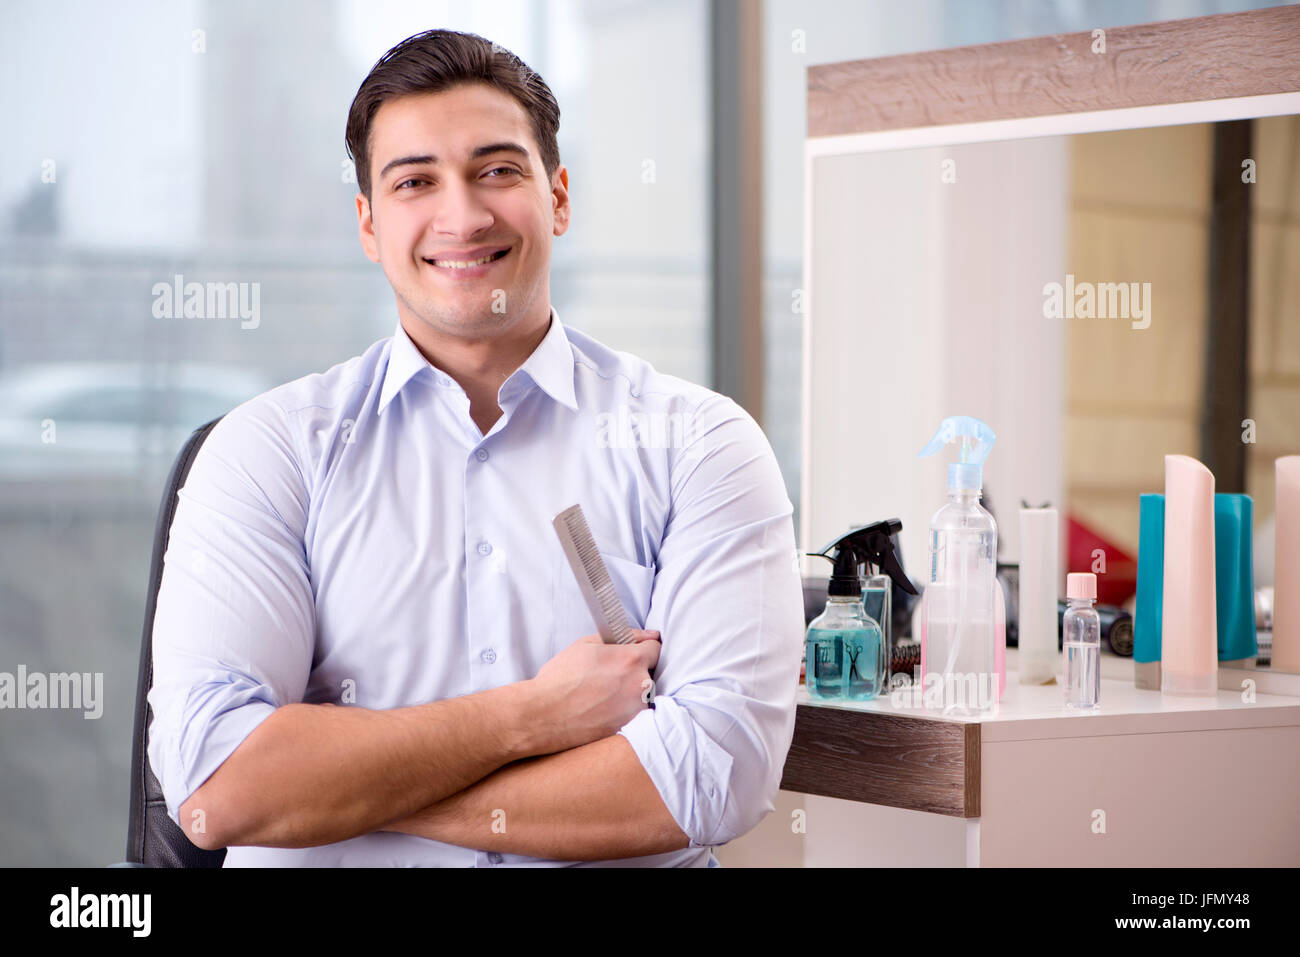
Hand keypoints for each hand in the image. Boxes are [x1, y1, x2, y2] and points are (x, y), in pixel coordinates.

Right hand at [527, 629, 660, 753]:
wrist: (543, 715)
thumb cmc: (560, 678)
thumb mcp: (587, 644)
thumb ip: (623, 636)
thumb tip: (647, 635)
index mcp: (631, 661)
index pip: (656, 648)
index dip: (644, 647)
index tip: (635, 650)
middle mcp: (639, 686)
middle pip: (651, 672)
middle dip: (636, 670)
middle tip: (610, 673)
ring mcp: (635, 709)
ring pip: (643, 694)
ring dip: (630, 691)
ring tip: (602, 693)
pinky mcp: (627, 728)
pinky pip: (633, 712)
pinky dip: (622, 709)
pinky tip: (601, 707)